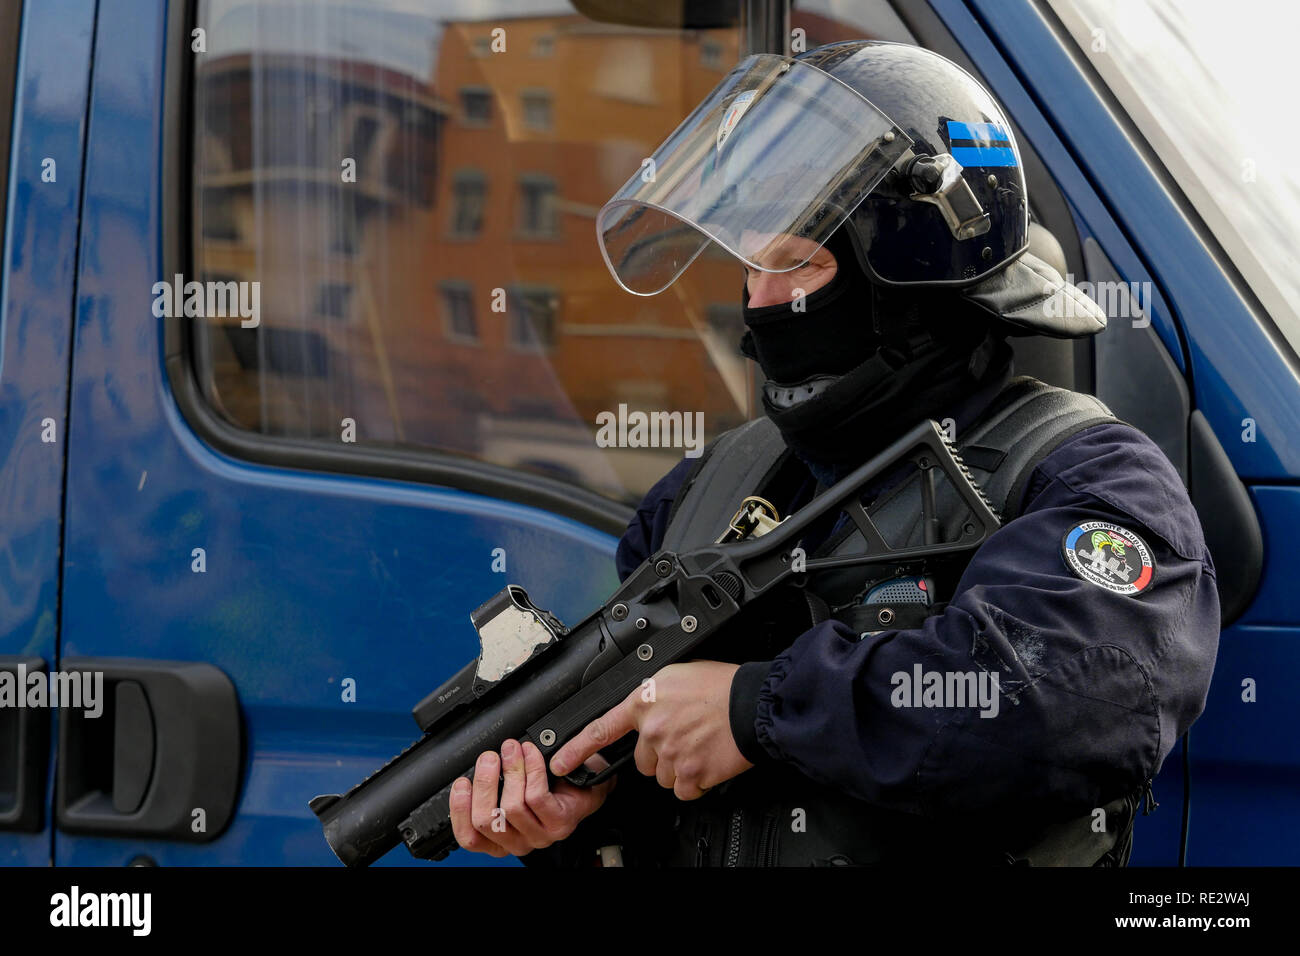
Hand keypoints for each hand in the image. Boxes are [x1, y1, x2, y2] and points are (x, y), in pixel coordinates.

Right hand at [449, 739, 615, 857]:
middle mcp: (519, 843)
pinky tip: (531, 753)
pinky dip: (531, 768)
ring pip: (512, 806)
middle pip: (487, 820)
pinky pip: (536, 796)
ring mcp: (540, 836)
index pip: (469, 838)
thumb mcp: (510, 788)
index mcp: (500, 839)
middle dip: (484, 782)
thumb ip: (490, 787)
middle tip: (489, 757)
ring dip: (510, 770)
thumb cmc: (546, 785)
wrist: (585, 783)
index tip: (461, 782)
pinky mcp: (559, 823)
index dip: (459, 810)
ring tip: (511, 749)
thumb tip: (472, 766)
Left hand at [549, 660, 752, 800]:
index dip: (577, 748)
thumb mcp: (675, 675)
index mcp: (645, 701)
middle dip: (659, 752)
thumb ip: (651, 694)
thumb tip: (645, 707)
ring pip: (663, 776)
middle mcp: (654, 730)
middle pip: (642, 759)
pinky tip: (706, 761)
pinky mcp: (691, 775)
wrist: (752, 705)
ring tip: (698, 745)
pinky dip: (695, 781)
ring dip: (677, 767)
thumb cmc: (721, 687)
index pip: (601, 729)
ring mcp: (671, 755)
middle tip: (682, 735)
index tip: (561, 762)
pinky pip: (684, 790)